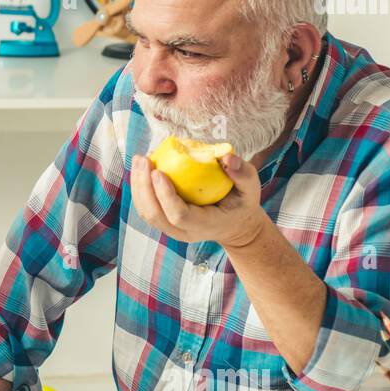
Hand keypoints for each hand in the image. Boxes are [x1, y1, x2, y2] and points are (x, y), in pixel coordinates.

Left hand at [130, 151, 266, 248]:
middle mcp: (185, 232)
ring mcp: (172, 230)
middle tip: (144, 160)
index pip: (180, 215)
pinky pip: (146, 207)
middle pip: (156, 215)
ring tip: (139, 160)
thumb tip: (226, 158)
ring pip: (147, 213)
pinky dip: (140, 188)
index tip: (158, 171)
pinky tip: (142, 167)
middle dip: (144, 187)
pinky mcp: (165, 222)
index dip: (166, 195)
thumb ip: (242, 173)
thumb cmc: (242, 203)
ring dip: (138, 186)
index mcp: (206, 225)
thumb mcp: (251, 189)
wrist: (234, 224)